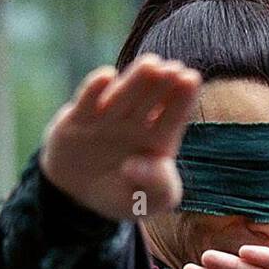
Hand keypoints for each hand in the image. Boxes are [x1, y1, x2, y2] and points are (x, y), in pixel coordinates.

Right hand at [39, 55, 202, 221]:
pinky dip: (94, 90)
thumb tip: (141, 166)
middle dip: (161, 84)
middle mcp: (134, 122)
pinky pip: (86, 102)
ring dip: (135, 81)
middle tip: (172, 69)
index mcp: (158, 139)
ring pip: (122, 96)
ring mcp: (106, 117)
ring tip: (151, 65)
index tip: (191, 80)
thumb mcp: (149, 203)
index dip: (182, 99)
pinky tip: (106, 76)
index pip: (173, 116)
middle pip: (150, 100)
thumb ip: (159, 188)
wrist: (80, 196)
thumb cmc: (124, 194)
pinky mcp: (77, 119)